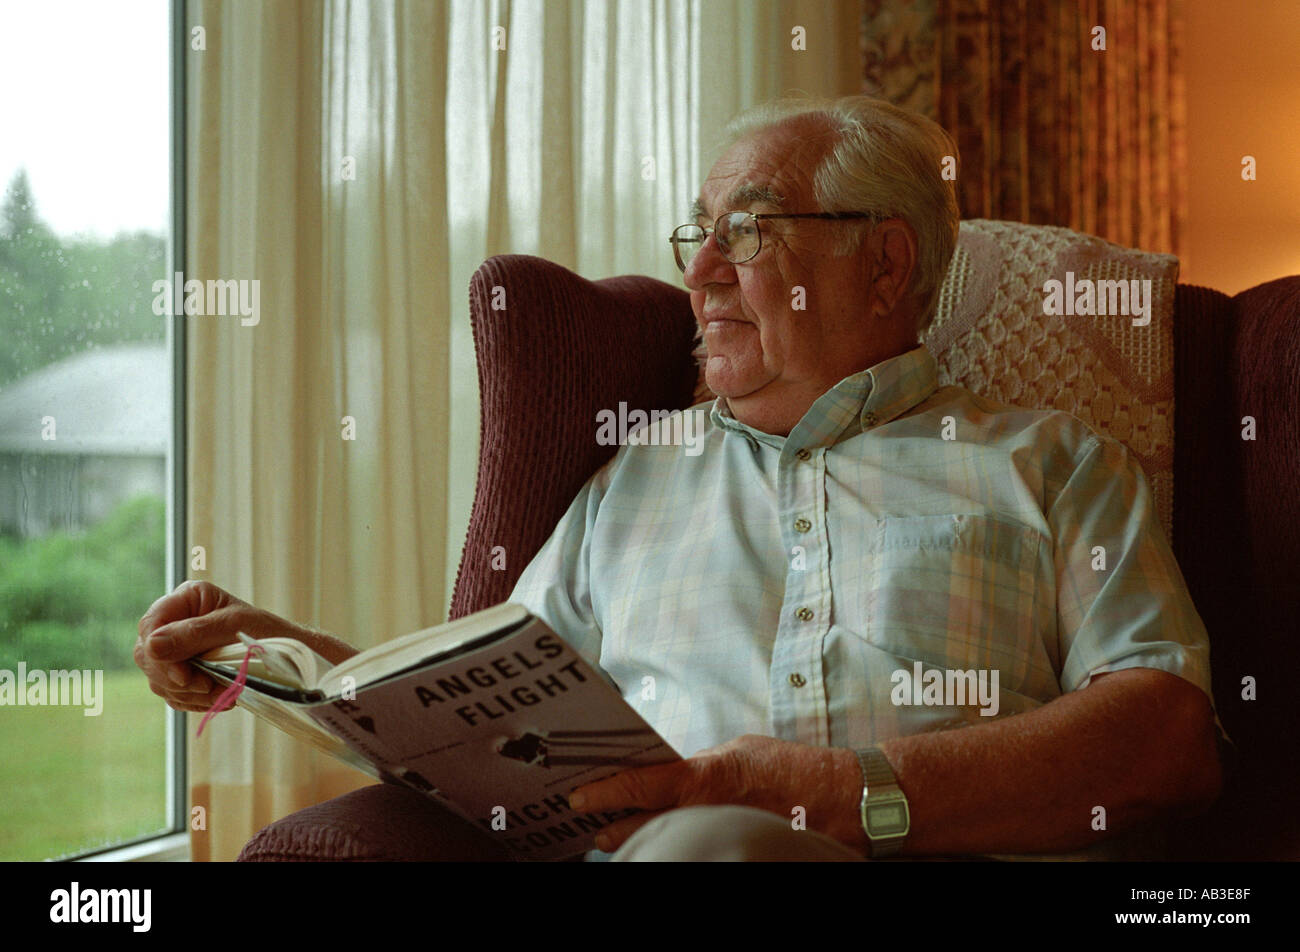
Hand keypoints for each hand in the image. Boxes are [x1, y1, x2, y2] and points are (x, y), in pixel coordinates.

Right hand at [134, 580, 355, 713]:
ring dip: (190, 693)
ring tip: (223, 693)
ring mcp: (179, 649)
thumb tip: (151, 646)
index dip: (158, 652)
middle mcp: (178, 621)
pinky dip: (196, 702)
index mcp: (187, 599)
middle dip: (176, 677)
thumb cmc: (267, 632)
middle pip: (148, 655)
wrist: (288, 658)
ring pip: (159, 679)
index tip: (183, 675)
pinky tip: (222, 699)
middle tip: (207, 686)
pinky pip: (174, 694)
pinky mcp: (186, 673)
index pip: (151, 624)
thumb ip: (192, 635)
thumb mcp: (233, 627)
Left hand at [567, 734, 867, 853]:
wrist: (843, 801)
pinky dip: (681, 844)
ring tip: (615, 839)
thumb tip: (673, 776)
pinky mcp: (737, 846)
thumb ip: (701, 766)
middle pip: (645, 824)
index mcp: (706, 777)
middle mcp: (709, 810)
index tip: (577, 798)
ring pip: (668, 840)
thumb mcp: (739, 752)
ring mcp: (723, 832)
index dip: (606, 792)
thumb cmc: (793, 770)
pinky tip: (671, 844)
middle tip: (590, 829)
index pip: (643, 784)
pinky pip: (698, 846)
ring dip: (644, 840)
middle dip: (615, 827)